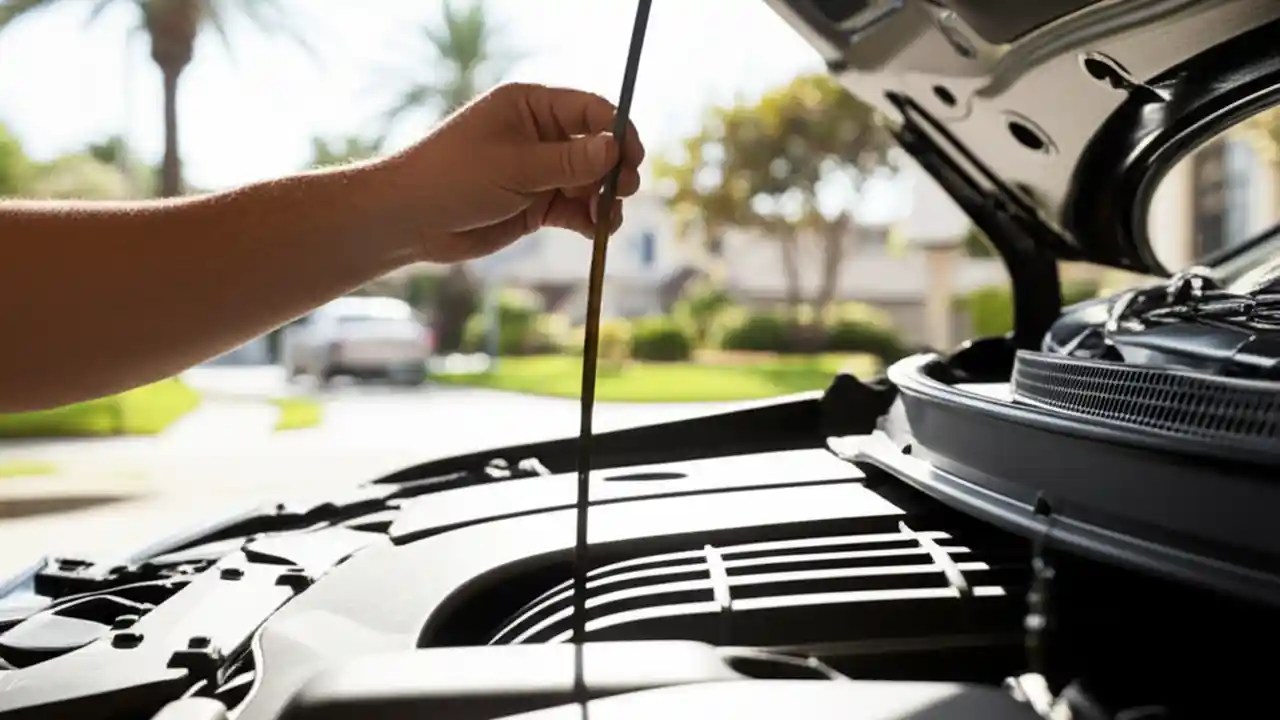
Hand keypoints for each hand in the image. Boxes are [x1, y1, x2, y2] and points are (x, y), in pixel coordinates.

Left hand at [374, 82, 645, 262]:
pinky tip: (596, 231)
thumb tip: (615, 149)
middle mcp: (539, 134)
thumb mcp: (515, 167)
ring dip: (604, 200)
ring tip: (606, 219)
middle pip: (596, 146)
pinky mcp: (537, 205)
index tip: (633, 158)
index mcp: (531, 106)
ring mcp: (540, 171)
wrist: (412, 220)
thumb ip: (568, 161)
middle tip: (624, 191)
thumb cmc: (454, 178)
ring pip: (590, 182)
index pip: (589, 110)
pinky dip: (589, 220)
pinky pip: (576, 209)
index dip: (617, 131)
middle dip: (614, 170)